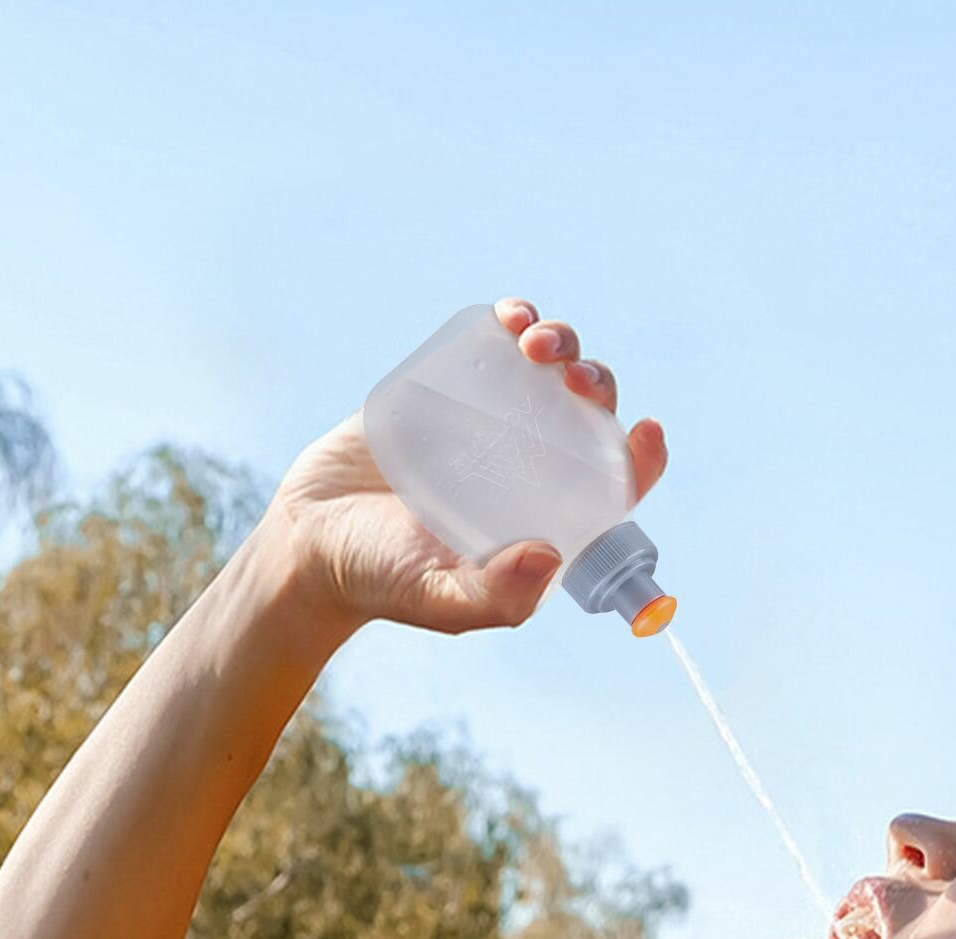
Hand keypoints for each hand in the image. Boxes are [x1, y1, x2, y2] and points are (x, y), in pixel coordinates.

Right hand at [271, 297, 667, 635]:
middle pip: (589, 414)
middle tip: (575, 380)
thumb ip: (495, 596)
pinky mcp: (446, 386)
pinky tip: (512, 319)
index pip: (614, 484)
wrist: (309, 540)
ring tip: (537, 345)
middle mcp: (529, 466)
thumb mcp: (440, 601)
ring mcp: (490, 421)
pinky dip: (512, 322)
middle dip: (598, 387)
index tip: (647, 430)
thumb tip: (548, 556)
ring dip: (562, 346)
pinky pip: (493, 345)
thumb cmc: (383, 581)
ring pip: (550, 370)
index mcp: (545, 517)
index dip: (641, 458)